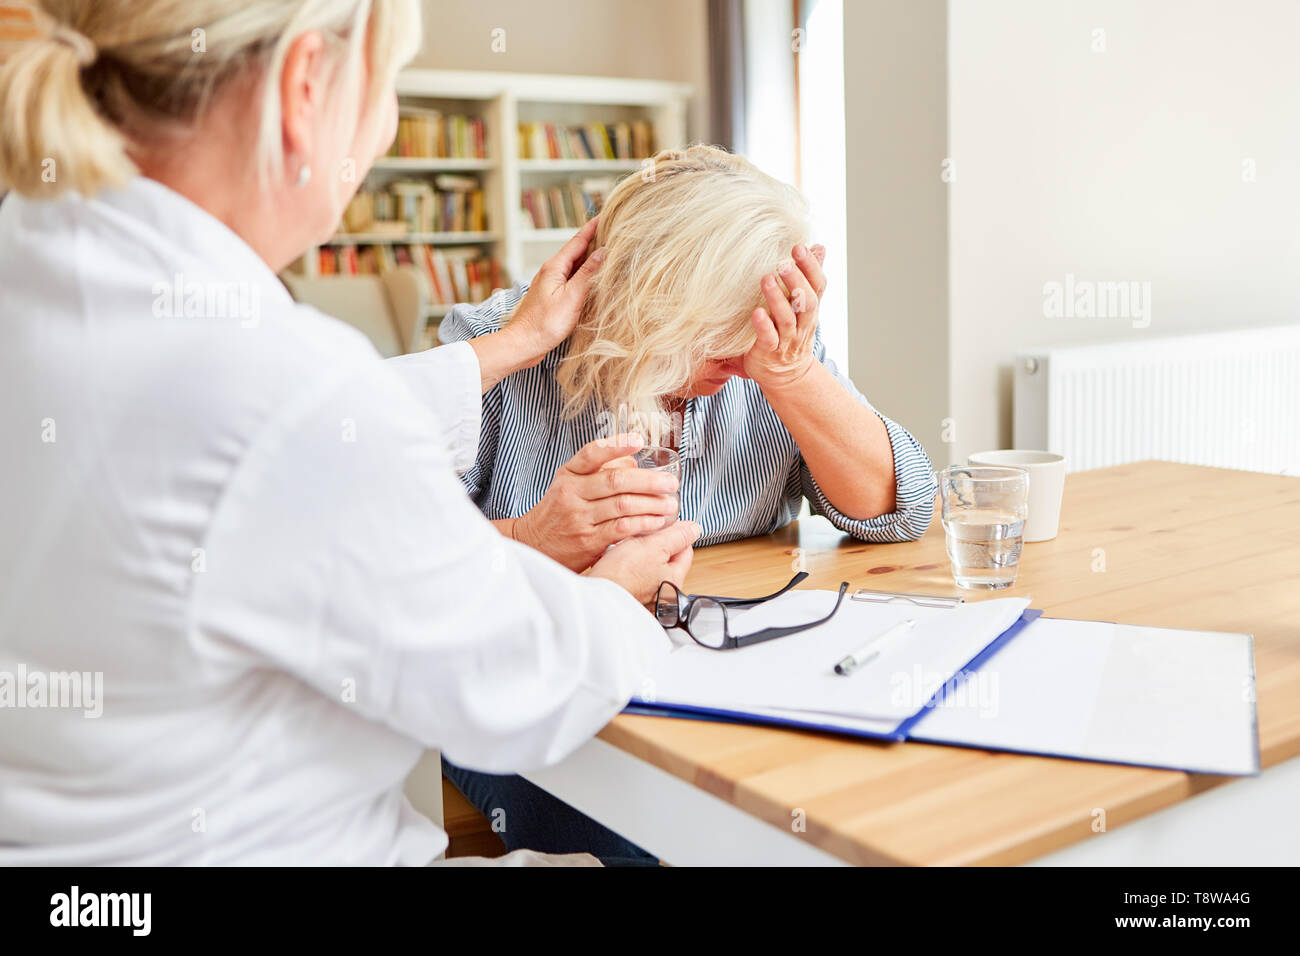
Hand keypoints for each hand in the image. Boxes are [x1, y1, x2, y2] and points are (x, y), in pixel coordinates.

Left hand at [507, 217, 603, 363]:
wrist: (523, 344)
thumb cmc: (545, 324)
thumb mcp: (571, 297)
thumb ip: (588, 274)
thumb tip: (603, 252)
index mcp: (555, 267)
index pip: (578, 241)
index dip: (593, 227)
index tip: (606, 214)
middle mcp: (552, 272)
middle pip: (577, 251)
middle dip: (594, 240)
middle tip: (613, 229)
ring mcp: (551, 284)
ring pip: (575, 265)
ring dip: (591, 257)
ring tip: (609, 249)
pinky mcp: (553, 297)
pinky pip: (572, 279)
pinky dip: (585, 274)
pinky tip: (594, 278)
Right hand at [513, 434, 681, 571]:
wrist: (534, 545)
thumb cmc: (559, 512)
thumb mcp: (570, 485)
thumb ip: (599, 472)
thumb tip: (633, 462)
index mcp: (569, 475)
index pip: (591, 454)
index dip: (616, 445)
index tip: (639, 440)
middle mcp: (572, 493)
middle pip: (616, 481)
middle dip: (649, 481)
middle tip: (670, 483)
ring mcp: (579, 518)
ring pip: (623, 505)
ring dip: (652, 504)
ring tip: (670, 504)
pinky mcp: (588, 541)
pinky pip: (622, 528)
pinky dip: (643, 524)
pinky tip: (657, 521)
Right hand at [588, 520, 700, 605]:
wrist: (594, 597)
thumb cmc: (622, 576)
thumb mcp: (654, 547)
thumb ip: (676, 537)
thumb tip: (694, 529)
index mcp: (675, 580)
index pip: (686, 549)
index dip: (676, 533)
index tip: (664, 524)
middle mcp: (663, 592)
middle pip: (666, 557)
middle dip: (654, 543)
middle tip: (641, 536)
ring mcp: (646, 595)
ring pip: (648, 563)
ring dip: (638, 552)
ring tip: (626, 548)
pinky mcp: (629, 594)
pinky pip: (633, 572)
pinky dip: (627, 564)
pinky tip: (617, 560)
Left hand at [743, 243, 826, 390]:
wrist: (786, 376)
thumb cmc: (790, 333)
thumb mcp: (802, 305)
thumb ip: (808, 277)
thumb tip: (819, 246)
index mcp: (810, 310)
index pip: (818, 286)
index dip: (811, 267)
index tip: (799, 247)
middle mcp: (802, 324)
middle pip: (806, 302)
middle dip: (797, 281)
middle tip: (783, 262)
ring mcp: (786, 340)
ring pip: (787, 319)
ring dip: (778, 299)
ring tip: (766, 279)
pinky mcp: (769, 352)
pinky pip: (769, 339)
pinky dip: (764, 326)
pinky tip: (757, 312)